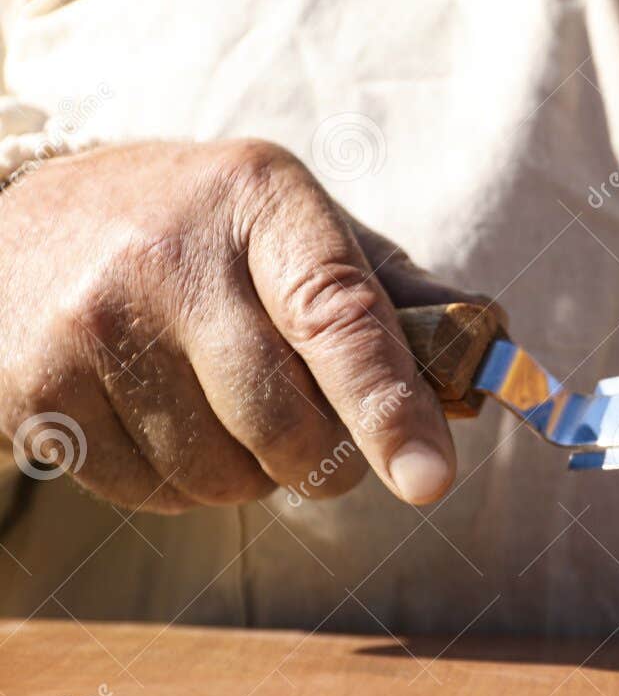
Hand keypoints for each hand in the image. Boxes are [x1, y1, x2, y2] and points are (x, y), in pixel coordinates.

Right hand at [0, 138, 476, 511]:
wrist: (23, 223)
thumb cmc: (200, 236)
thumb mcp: (298, 230)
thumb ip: (396, 296)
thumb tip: (495, 357)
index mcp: (261, 199)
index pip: (340, 315)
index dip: (390, 407)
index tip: (430, 479)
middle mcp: (169, 255)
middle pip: (285, 421)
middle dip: (324, 459)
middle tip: (319, 440)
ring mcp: (93, 324)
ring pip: (222, 475)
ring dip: (249, 474)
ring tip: (221, 407)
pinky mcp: (36, 392)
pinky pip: (153, 496)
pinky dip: (181, 486)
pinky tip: (160, 419)